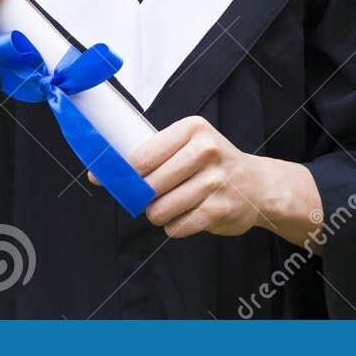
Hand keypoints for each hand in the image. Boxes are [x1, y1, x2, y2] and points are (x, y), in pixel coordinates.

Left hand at [113, 116, 322, 243]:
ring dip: (160, 213)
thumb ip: (149, 155)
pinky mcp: (220, 209)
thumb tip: (98, 174)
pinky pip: (177, 227)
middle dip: (144, 197)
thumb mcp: (187, 144)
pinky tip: (190, 213)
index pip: (142, 156)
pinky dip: (177, 225)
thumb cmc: (211, 164)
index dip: (123, 173)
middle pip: (149, 186)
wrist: (257, 185)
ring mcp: (215, 181)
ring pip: (160, 210)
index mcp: (193, 129)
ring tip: (174, 204)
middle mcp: (206, 151)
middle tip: (153, 194)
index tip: (113, 180)